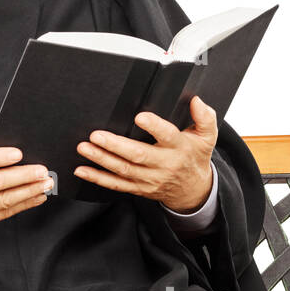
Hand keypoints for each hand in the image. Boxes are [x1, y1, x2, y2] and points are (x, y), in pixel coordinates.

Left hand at [73, 95, 216, 211]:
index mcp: (179, 148)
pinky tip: (82, 170)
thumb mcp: (207, 137)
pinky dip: (97, 178)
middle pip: (138, 155)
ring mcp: (149, 179)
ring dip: (101, 159)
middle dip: (115, 145)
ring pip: (123, 170)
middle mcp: (163, 164)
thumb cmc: (195, 156)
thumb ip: (205, 117)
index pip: (168, 136)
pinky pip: (115, 184)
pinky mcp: (137, 187)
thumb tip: (196, 100)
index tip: (140, 116)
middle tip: (96, 135)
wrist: (193, 190)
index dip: (154, 127)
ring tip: (84, 147)